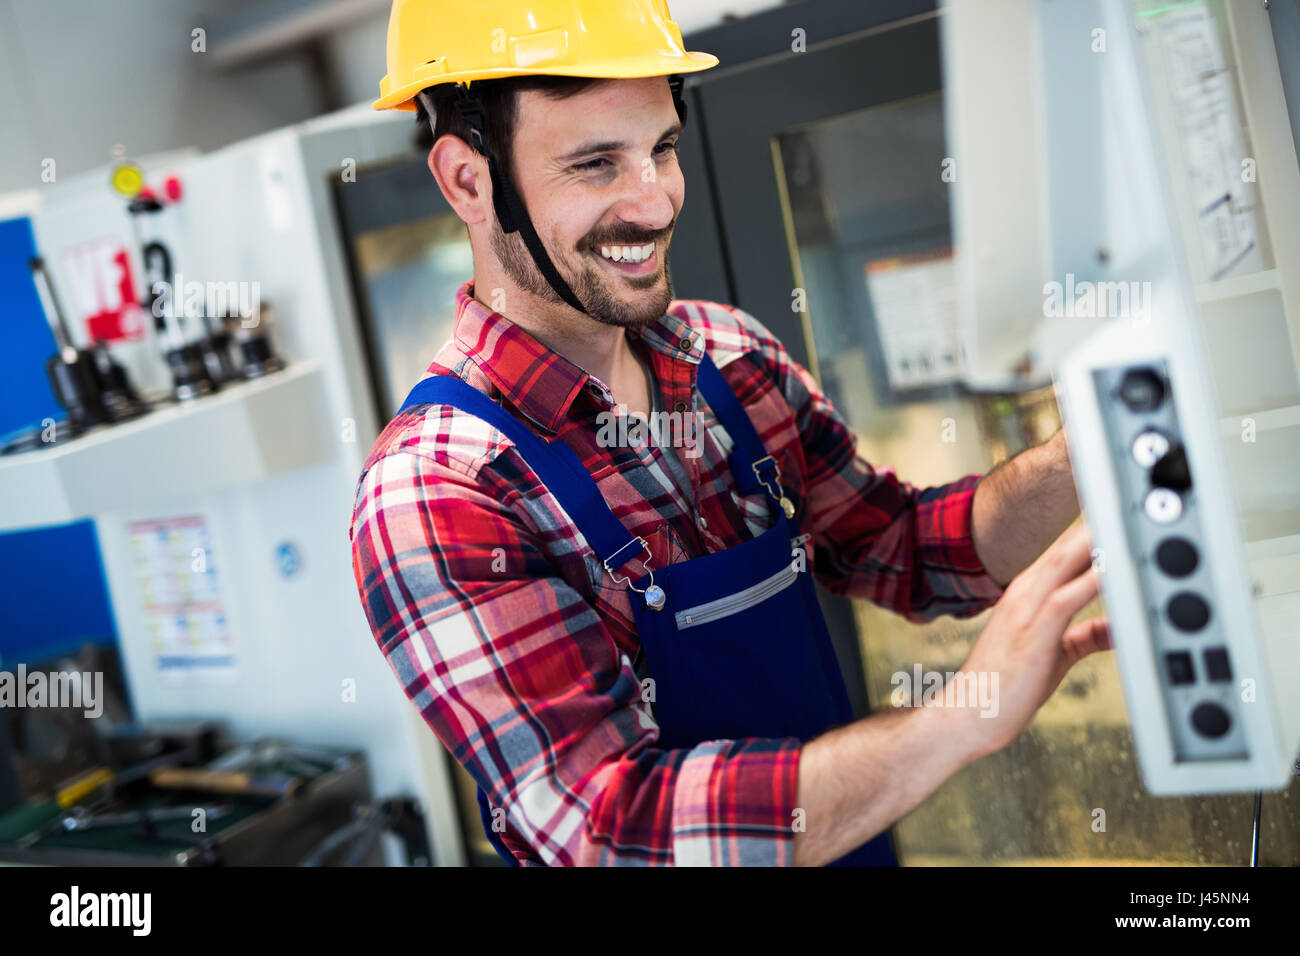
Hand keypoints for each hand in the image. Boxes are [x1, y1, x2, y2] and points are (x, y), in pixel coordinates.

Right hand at [953, 522, 1109, 758]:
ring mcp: (1026, 610)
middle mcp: (1024, 593)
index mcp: (1026, 594)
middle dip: (1097, 520)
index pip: (1063, 550)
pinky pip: (1067, 598)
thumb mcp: (1054, 653)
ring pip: (1066, 560)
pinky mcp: (1033, 632)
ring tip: (1126, 516)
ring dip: (1097, 539)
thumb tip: (1121, 626)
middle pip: (1066, 544)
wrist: (967, 713)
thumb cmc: (1005, 685)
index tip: (1119, 509)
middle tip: (1126, 495)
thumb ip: (1087, 635)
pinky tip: (1115, 569)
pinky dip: (1093, 580)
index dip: (1092, 528)